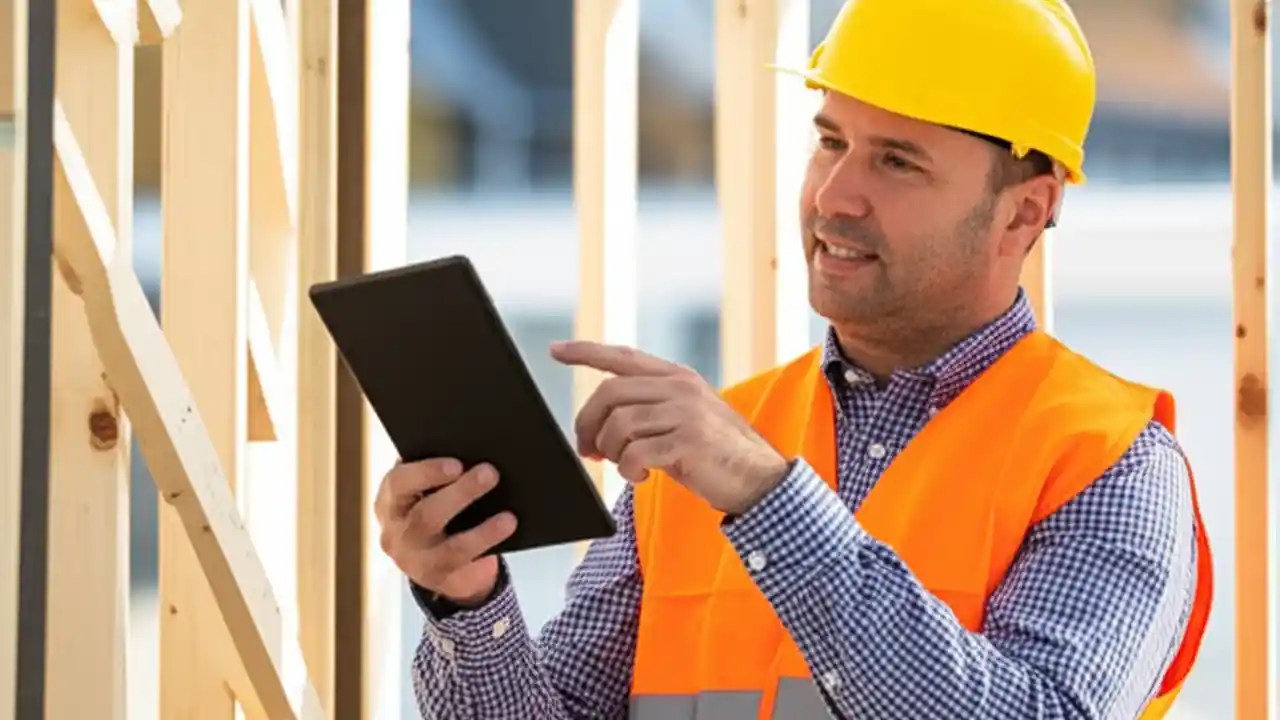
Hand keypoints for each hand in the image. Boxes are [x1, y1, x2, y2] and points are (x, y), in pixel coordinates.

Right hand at [373, 458, 516, 605]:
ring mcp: (416, 562)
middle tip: (490, 474)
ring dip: (482, 533)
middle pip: (426, 517)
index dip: (426, 473)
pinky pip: (465, 572)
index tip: (456, 464)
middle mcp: (398, 535)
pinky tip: (502, 542)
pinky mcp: (439, 581)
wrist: (431, 560)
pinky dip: (485, 557)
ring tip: (508, 519)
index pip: (399, 484)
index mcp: (390, 503)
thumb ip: (436, 475)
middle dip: (460, 494)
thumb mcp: (425, 491)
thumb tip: (471, 453)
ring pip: (449, 549)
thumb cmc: (432, 510)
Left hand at [550, 340, 790, 514]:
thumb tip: (597, 430)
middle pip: (610, 393)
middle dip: (588, 424)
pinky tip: (641, 477)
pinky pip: (635, 453)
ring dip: (610, 451)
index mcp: (677, 377)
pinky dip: (628, 470)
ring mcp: (686, 412)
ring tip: (623, 466)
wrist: (760, 479)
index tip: (556, 350)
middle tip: (587, 450)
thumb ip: (647, 412)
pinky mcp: (689, 442)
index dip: (586, 352)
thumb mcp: (682, 420)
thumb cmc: (715, 454)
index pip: (623, 356)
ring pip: (619, 424)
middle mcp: (680, 388)